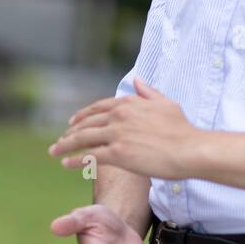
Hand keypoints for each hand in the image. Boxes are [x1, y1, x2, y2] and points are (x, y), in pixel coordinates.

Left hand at [48, 76, 201, 179]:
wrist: (190, 149)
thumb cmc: (182, 129)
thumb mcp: (165, 103)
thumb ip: (148, 92)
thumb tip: (136, 80)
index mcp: (128, 103)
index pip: (98, 108)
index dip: (82, 115)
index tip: (72, 122)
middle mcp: (118, 116)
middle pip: (86, 123)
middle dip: (70, 132)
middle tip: (60, 140)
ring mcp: (116, 134)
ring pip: (83, 138)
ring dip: (65, 145)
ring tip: (55, 151)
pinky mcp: (117, 154)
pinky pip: (89, 156)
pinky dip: (75, 160)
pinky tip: (66, 164)